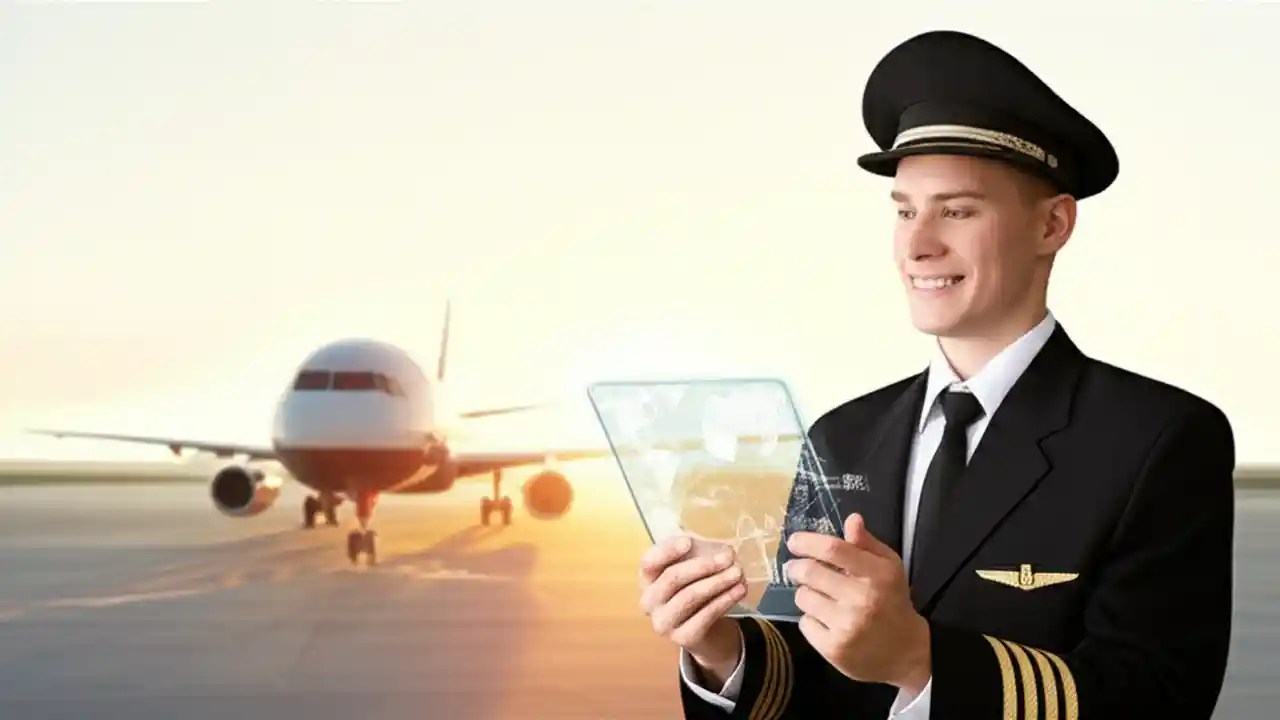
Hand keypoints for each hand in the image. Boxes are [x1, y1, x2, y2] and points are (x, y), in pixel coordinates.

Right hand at [638, 534, 746, 676]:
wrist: (701, 627)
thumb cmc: (692, 588)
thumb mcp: (692, 567)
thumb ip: (698, 554)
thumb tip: (722, 552)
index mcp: (647, 578)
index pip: (649, 562)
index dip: (667, 551)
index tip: (688, 541)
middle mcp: (649, 602)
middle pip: (672, 578)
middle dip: (702, 566)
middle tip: (727, 558)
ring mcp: (664, 622)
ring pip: (690, 596)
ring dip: (717, 582)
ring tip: (737, 573)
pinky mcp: (683, 638)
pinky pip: (705, 615)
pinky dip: (724, 600)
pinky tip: (739, 590)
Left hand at [784, 513, 930, 694]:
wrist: (906, 653)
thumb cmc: (892, 602)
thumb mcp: (888, 568)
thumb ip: (867, 543)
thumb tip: (852, 519)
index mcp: (877, 574)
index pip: (833, 549)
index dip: (807, 542)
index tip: (794, 541)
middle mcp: (862, 599)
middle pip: (809, 572)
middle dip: (796, 568)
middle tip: (797, 569)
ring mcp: (846, 626)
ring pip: (803, 597)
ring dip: (806, 594)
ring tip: (821, 598)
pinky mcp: (834, 648)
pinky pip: (805, 623)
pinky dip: (811, 620)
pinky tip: (827, 621)